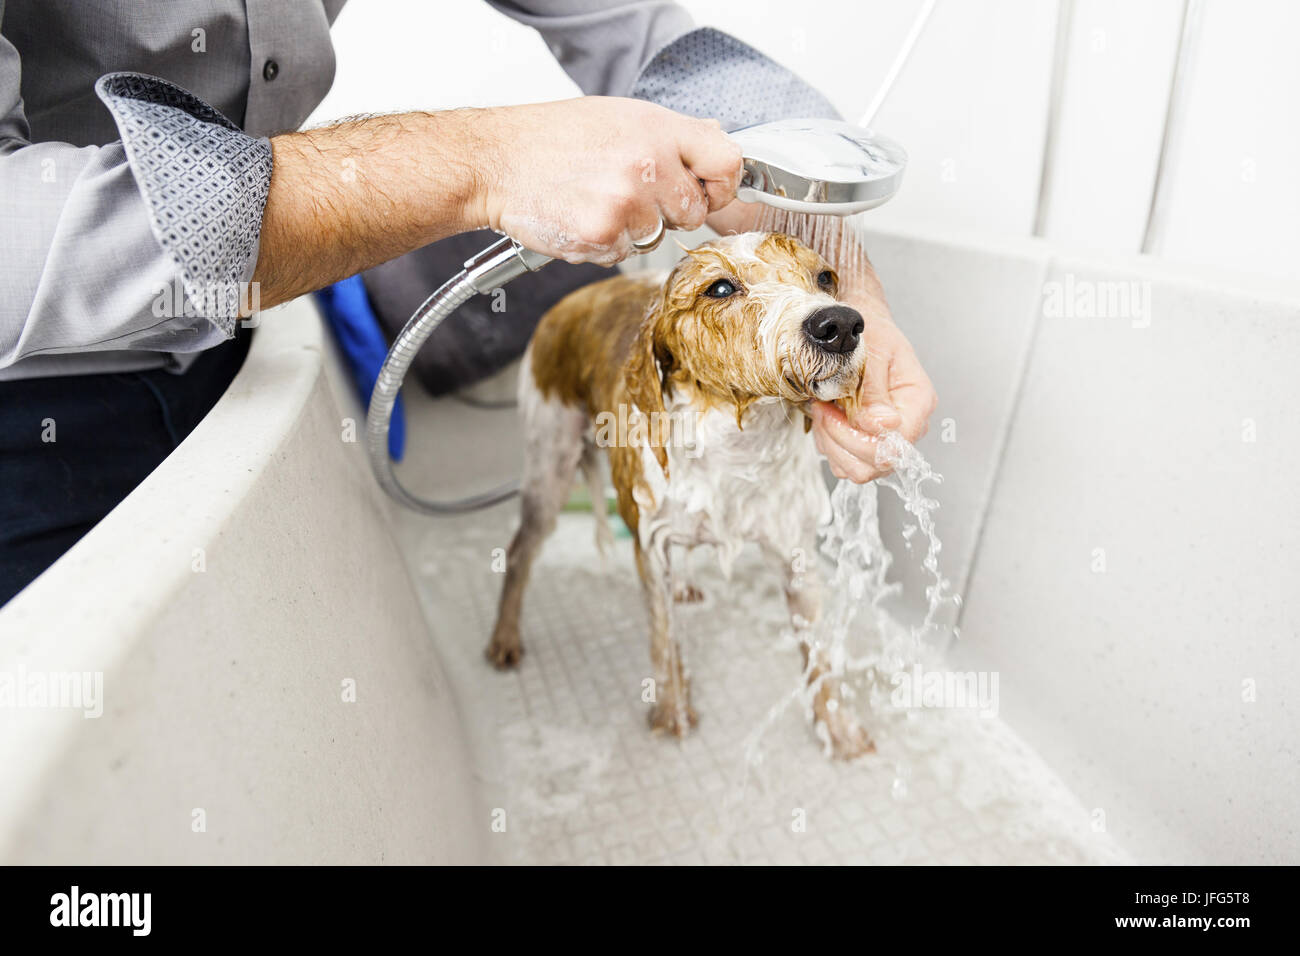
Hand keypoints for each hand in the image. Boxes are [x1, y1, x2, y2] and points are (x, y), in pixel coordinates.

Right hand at [473, 97, 742, 264]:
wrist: (497, 160)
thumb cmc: (555, 137)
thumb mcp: (621, 115)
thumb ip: (672, 133)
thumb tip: (717, 141)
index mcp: (658, 128)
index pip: (727, 162)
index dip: (721, 184)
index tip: (708, 190)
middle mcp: (647, 163)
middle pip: (694, 211)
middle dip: (668, 210)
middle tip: (629, 193)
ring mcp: (625, 202)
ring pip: (657, 237)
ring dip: (633, 229)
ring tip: (597, 199)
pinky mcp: (602, 234)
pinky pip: (624, 254)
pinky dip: (605, 243)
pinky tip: (581, 216)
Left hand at [810, 306, 936, 482]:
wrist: (863, 330)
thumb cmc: (871, 334)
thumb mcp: (873, 351)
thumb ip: (875, 390)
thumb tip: (881, 425)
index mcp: (917, 402)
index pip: (897, 445)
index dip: (862, 437)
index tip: (837, 411)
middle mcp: (908, 425)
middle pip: (877, 464)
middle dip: (841, 440)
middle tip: (823, 408)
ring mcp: (887, 437)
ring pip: (857, 469)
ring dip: (831, 443)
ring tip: (823, 410)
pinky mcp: (867, 442)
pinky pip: (844, 462)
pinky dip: (828, 444)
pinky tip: (826, 417)